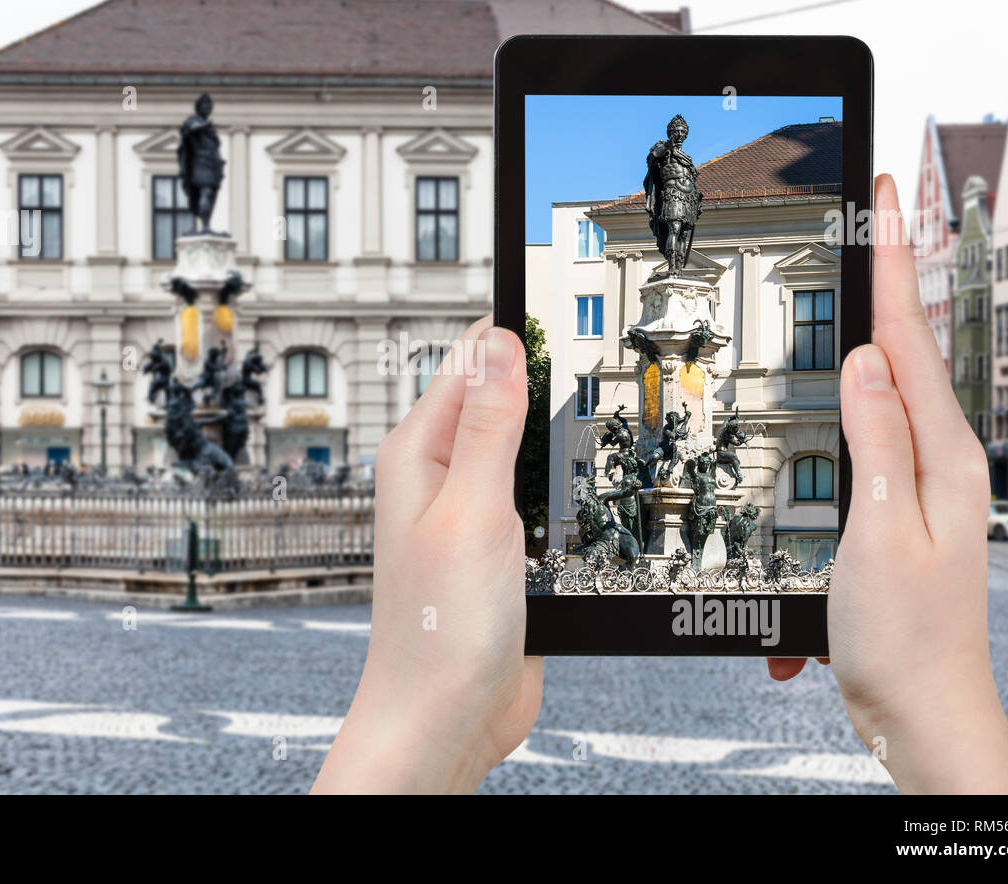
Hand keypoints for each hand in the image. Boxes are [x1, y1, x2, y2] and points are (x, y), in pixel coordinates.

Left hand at [313, 317, 540, 792]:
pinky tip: (582, 471)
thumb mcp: (473, 511)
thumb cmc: (438, 629)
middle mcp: (442, 477)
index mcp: (419, 454)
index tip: (553, 288)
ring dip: (549, 424)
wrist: (446, 719)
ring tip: (588, 383)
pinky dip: (558, 478)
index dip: (510, 326)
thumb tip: (496, 340)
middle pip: (496, 398)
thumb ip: (487, 426)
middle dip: (535, 369)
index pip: (466, 362)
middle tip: (586, 330)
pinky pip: (535, 494)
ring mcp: (473, 514)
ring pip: (520, 446)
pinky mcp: (502, 550)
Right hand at [768, 175, 1007, 793]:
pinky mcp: (901, 504)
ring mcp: (922, 481)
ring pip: (888, 388)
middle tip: (871, 212)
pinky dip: (850, 409)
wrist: (922, 709)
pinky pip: (873, 438)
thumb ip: (876, 440)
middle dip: (888, 274)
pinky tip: (843, 390)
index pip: (908, 337)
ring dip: (870, 332)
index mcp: (941, 454)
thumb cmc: (903, 634)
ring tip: (860, 276)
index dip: (894, 261)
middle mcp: (940, 458)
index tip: (884, 195)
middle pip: (905, 347)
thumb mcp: (879, 532)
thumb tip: (867, 359)